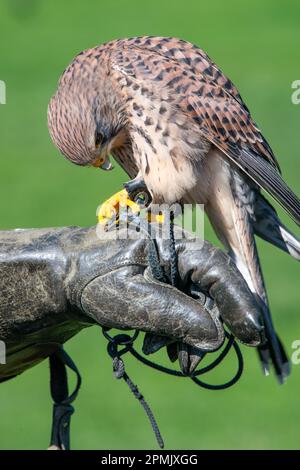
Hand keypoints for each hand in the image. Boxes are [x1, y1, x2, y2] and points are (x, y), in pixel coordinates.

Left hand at [81, 224, 264, 371]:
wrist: (67, 275)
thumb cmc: (92, 280)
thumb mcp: (130, 299)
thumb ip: (174, 315)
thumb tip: (215, 337)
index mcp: (173, 243)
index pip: (218, 271)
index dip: (239, 303)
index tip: (252, 335)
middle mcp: (180, 250)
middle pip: (212, 290)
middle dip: (205, 330)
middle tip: (188, 364)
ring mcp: (175, 264)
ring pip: (200, 301)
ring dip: (190, 333)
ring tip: (170, 358)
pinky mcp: (168, 278)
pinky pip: (186, 304)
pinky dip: (179, 328)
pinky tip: (161, 344)